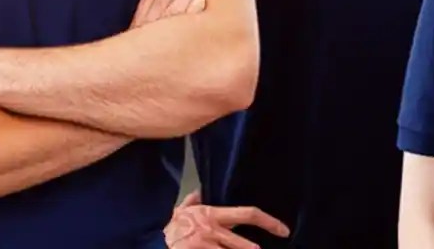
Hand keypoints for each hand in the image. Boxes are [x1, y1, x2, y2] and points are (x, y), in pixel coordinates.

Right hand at [164, 190, 289, 248]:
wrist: (150, 244)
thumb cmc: (167, 230)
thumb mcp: (180, 212)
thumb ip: (192, 202)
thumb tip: (200, 191)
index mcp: (211, 215)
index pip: (247, 213)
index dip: (269, 221)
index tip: (283, 230)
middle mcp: (212, 231)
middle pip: (244, 244)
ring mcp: (206, 246)